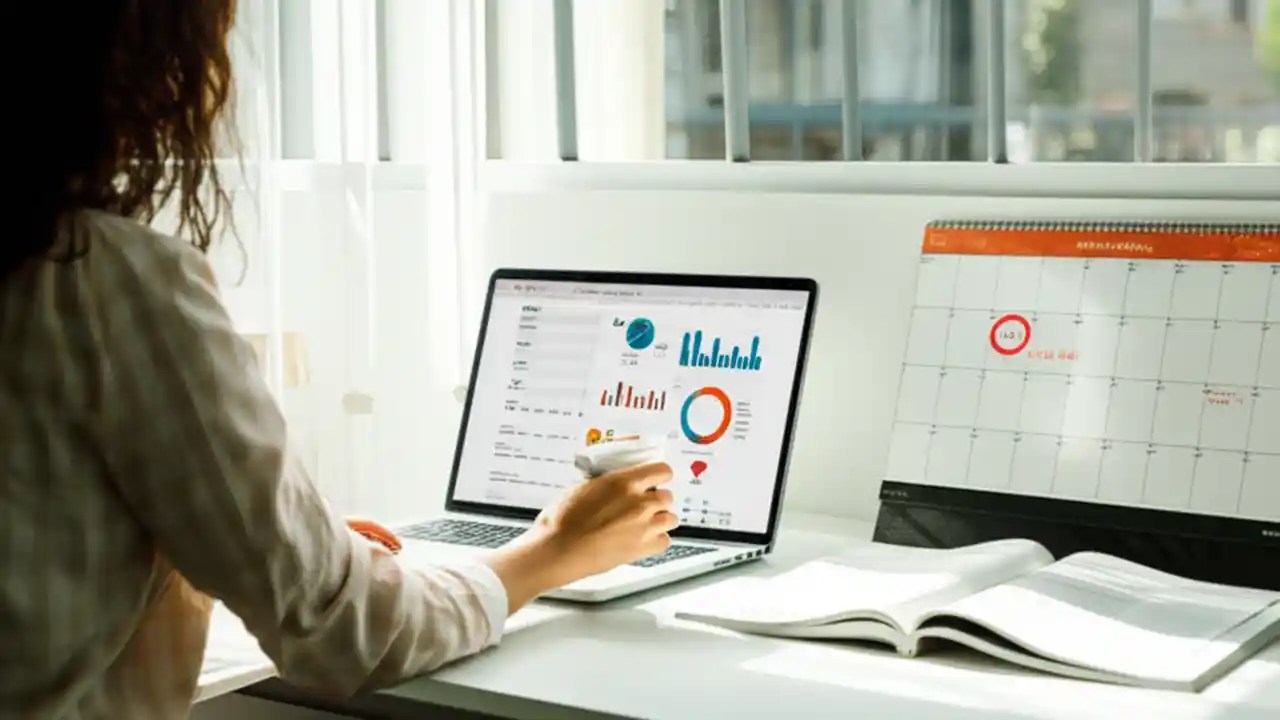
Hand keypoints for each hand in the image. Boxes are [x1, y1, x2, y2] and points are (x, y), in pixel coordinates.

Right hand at [485, 462, 676, 611]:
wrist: (557, 550)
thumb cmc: (561, 519)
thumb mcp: (583, 487)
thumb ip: (609, 484)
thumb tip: (618, 484)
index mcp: (624, 482)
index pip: (662, 470)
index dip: (660, 475)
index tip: (656, 479)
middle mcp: (639, 502)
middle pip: (667, 496)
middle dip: (656, 500)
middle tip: (643, 505)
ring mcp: (644, 526)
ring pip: (671, 518)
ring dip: (659, 519)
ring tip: (644, 524)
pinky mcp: (642, 549)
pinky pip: (665, 541)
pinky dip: (657, 540)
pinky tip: (642, 540)